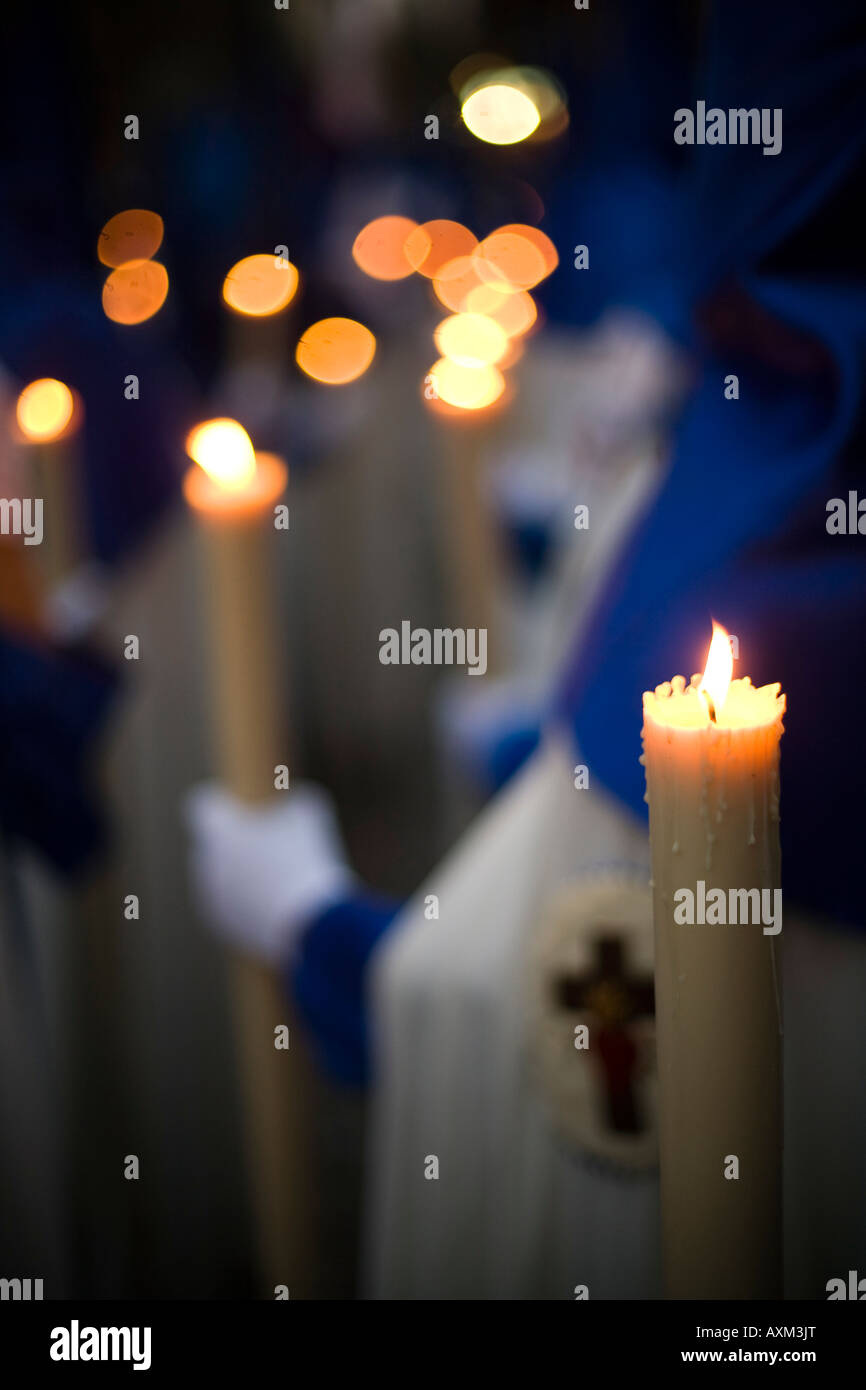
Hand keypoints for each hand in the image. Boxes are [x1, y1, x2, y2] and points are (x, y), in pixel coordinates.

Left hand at [184, 782, 355, 963]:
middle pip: (214, 844)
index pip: (200, 807)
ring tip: (280, 881)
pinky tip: (277, 906)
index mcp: (220, 832)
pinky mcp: (220, 924)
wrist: (307, 923)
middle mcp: (204, 862)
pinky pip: (230, 904)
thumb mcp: (309, 815)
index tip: (233, 808)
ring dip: (242, 875)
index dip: (217, 804)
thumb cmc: (305, 863)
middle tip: (270, 849)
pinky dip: (248, 903)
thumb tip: (294, 807)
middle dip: (237, 845)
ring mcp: (210, 896)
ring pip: (221, 876)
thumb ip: (293, 804)